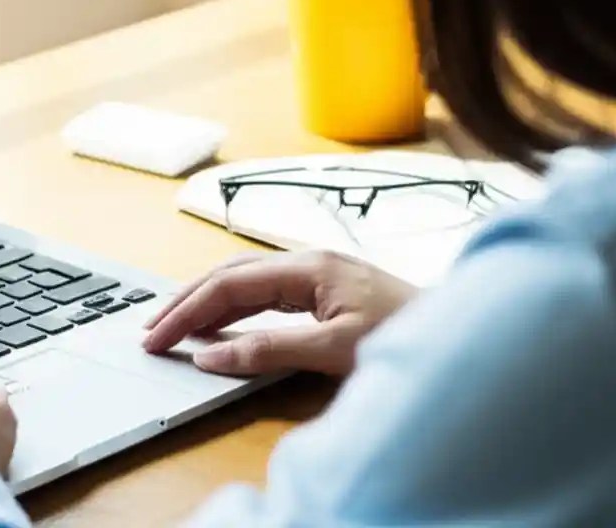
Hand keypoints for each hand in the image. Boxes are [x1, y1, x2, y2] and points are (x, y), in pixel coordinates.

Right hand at [142, 251, 415, 375]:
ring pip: (243, 281)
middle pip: (228, 276)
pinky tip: (220, 323)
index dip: (186, 311)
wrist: (466, 335)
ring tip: (172, 325)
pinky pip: (263, 293)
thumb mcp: (336, 349)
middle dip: (185, 302)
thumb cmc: (409, 335)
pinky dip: (231, 307)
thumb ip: (270, 350)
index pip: (227, 285)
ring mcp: (316, 274)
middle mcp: (307, 262)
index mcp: (306, 267)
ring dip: (204, 302)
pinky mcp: (325, 290)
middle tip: (149, 330)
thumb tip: (212, 353)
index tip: (157, 336)